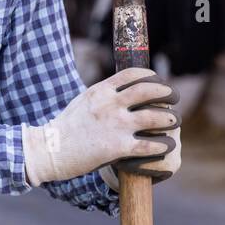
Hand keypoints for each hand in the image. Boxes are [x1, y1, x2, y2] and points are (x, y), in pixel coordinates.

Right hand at [22, 68, 179, 186]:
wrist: (50, 149)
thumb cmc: (66, 128)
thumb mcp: (84, 101)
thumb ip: (104, 95)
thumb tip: (121, 92)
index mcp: (101, 91)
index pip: (133, 75)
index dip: (152, 77)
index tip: (159, 82)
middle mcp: (110, 104)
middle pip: (149, 91)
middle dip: (167, 93)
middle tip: (174, 98)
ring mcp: (115, 125)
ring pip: (155, 117)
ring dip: (170, 118)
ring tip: (173, 121)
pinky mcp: (118, 148)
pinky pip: (149, 145)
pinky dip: (162, 145)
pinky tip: (167, 146)